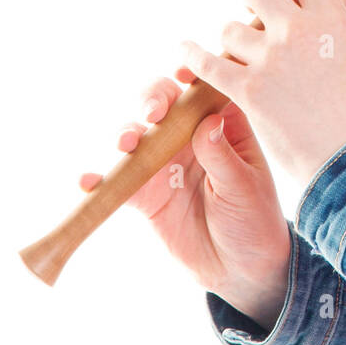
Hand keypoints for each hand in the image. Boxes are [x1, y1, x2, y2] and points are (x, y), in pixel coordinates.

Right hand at [78, 65, 296, 326]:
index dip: (194, 76)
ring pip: (137, 135)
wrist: (239, 269)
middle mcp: (190, 138)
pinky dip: (100, 179)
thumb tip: (208, 122)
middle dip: (154, 99)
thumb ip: (223, 157)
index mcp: (224, 127)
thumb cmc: (254, 220)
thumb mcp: (245, 188)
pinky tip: (90, 182)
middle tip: (153, 113)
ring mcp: (164, 163)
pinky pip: (118, 181)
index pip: (205, 92)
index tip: (184, 75)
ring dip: (126, 132)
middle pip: (165, 104)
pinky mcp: (144, 193)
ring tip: (126, 143)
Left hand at [179, 0, 345, 192]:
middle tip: (256, 13)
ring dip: (233, 40)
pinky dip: (192, 57)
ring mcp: (269, 59)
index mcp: (330, 19)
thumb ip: (341, 26)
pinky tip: (186, 53)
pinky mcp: (247, 89)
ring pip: (229, 29)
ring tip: (240, 54)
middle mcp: (297, 31)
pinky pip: (207, 63)